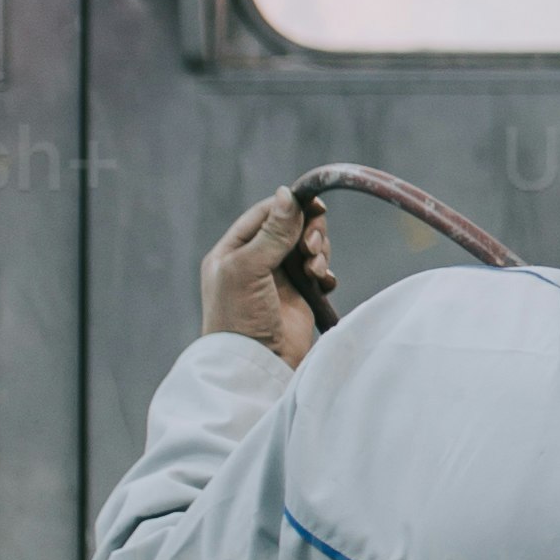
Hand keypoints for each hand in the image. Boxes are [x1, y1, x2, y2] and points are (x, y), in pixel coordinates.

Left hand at [203, 187, 333, 368]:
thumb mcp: (248, 269)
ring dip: (319, 253)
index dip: (290, 207)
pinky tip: (323, 284)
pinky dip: (326, 273)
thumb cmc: (240, 317)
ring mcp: (278, 279)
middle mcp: (255, 261)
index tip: (314, 205)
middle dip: (308, 232)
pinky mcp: (299, 297)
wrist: (256, 366)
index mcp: (233, 251)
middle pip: (291, 227)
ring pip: (308, 247)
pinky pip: (320, 272)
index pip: (265, 214)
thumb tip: (287, 193)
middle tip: (311, 249)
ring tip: (316, 273)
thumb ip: (271, 232)